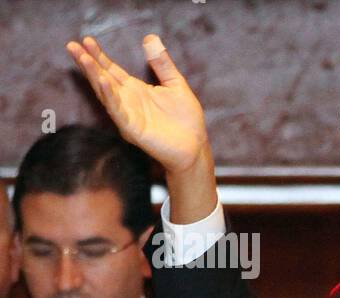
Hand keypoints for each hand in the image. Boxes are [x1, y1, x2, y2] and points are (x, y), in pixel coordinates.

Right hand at [66, 34, 209, 175]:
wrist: (195, 146)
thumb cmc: (186, 119)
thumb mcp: (176, 85)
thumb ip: (163, 64)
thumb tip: (150, 38)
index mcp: (135, 90)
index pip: (112, 70)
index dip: (99, 56)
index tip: (87, 40)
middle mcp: (127, 101)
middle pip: (102, 78)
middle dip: (87, 63)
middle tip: (72, 45)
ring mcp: (127, 115)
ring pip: (106, 93)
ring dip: (94, 76)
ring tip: (84, 59)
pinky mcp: (133, 129)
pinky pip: (118, 111)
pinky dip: (111, 97)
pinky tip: (104, 82)